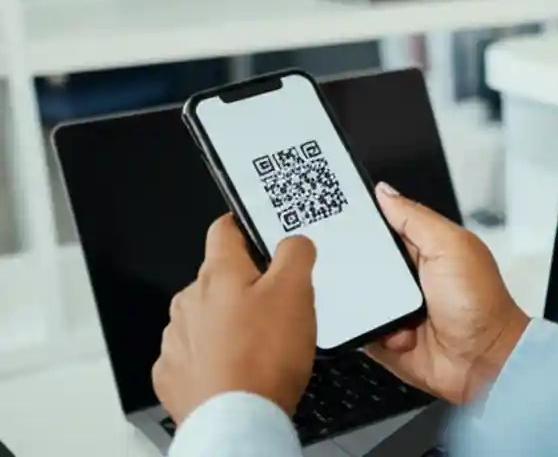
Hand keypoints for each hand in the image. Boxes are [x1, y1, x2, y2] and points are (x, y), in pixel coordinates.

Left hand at [153, 214, 317, 424]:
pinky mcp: (172, 373)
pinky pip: (193, 354)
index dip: (241, 226)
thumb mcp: (297, 291)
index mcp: (219, 274)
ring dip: (226, 324)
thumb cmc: (264, 357)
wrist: (236, 420)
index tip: (253, 230)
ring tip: (259, 346)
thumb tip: (293, 241)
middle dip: (243, 287)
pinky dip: (212, 358)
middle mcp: (189, 301)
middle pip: (217, 278)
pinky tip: (236, 370)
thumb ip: (295, 254)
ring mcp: (176, 338)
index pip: (223, 230)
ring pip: (204, 317)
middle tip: (276, 306)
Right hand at [366, 183, 530, 404]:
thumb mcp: (449, 247)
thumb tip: (384, 192)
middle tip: (358, 270)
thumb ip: (415, 218)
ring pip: (353, 295)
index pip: (380, 225)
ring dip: (364, 302)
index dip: (359, 220)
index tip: (334, 215)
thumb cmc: (479, 303)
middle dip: (353, 266)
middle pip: (359, 261)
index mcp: (422, 247)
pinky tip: (395, 333)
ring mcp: (393, 308)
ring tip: (393, 309)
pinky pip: (356, 328)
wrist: (482, 361)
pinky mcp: (383, 337)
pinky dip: (367, 330)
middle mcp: (405, 276)